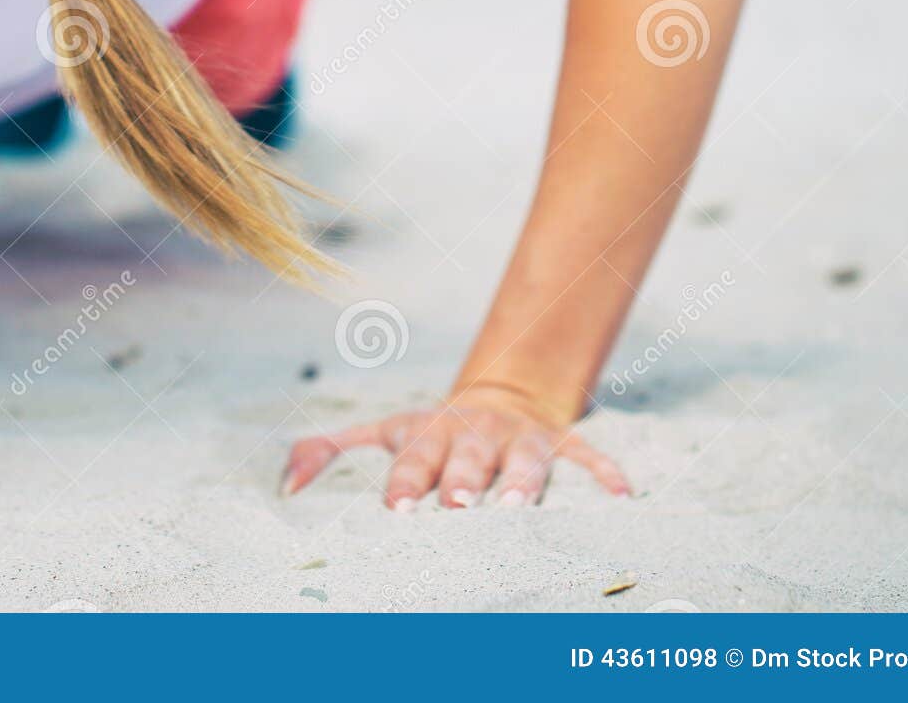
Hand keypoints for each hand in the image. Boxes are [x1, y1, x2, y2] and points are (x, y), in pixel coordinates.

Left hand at [279, 382, 632, 509]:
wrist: (498, 396)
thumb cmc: (430, 432)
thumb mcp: (382, 433)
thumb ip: (330, 450)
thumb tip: (285, 484)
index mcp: (427, 432)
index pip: (412, 458)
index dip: (405, 482)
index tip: (396, 511)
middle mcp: (473, 434)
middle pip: (465, 458)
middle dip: (460, 482)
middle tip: (456, 507)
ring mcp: (519, 438)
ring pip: (524, 459)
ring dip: (522, 483)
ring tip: (521, 510)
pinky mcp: (560, 443)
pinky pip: (586, 456)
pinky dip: (604, 473)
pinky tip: (622, 495)